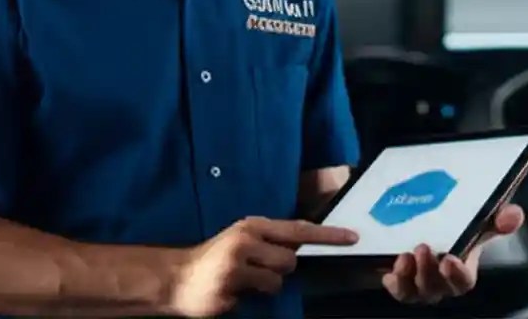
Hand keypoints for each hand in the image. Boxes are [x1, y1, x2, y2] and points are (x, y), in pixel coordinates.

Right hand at [168, 216, 356, 316]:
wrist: (176, 276)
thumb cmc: (215, 257)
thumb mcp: (242, 239)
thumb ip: (270, 241)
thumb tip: (302, 246)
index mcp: (251, 227)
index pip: (297, 229)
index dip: (326, 235)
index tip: (352, 237)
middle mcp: (245, 242)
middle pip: (289, 261)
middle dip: (280, 269)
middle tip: (257, 269)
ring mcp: (235, 268)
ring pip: (276, 283)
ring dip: (264, 288)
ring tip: (242, 282)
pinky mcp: (228, 292)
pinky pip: (255, 301)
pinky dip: (246, 300)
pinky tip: (231, 294)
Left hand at [382, 203, 524, 303]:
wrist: (424, 225)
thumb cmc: (456, 227)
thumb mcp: (478, 219)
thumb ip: (499, 218)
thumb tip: (515, 214)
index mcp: (462, 270)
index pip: (464, 281)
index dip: (457, 275)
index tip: (449, 260)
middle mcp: (440, 283)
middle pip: (436, 288)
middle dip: (428, 272)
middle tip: (423, 247)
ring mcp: (417, 284)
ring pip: (412, 292)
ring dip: (408, 277)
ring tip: (403, 256)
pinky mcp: (398, 280)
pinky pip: (396, 288)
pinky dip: (393, 281)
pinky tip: (388, 269)